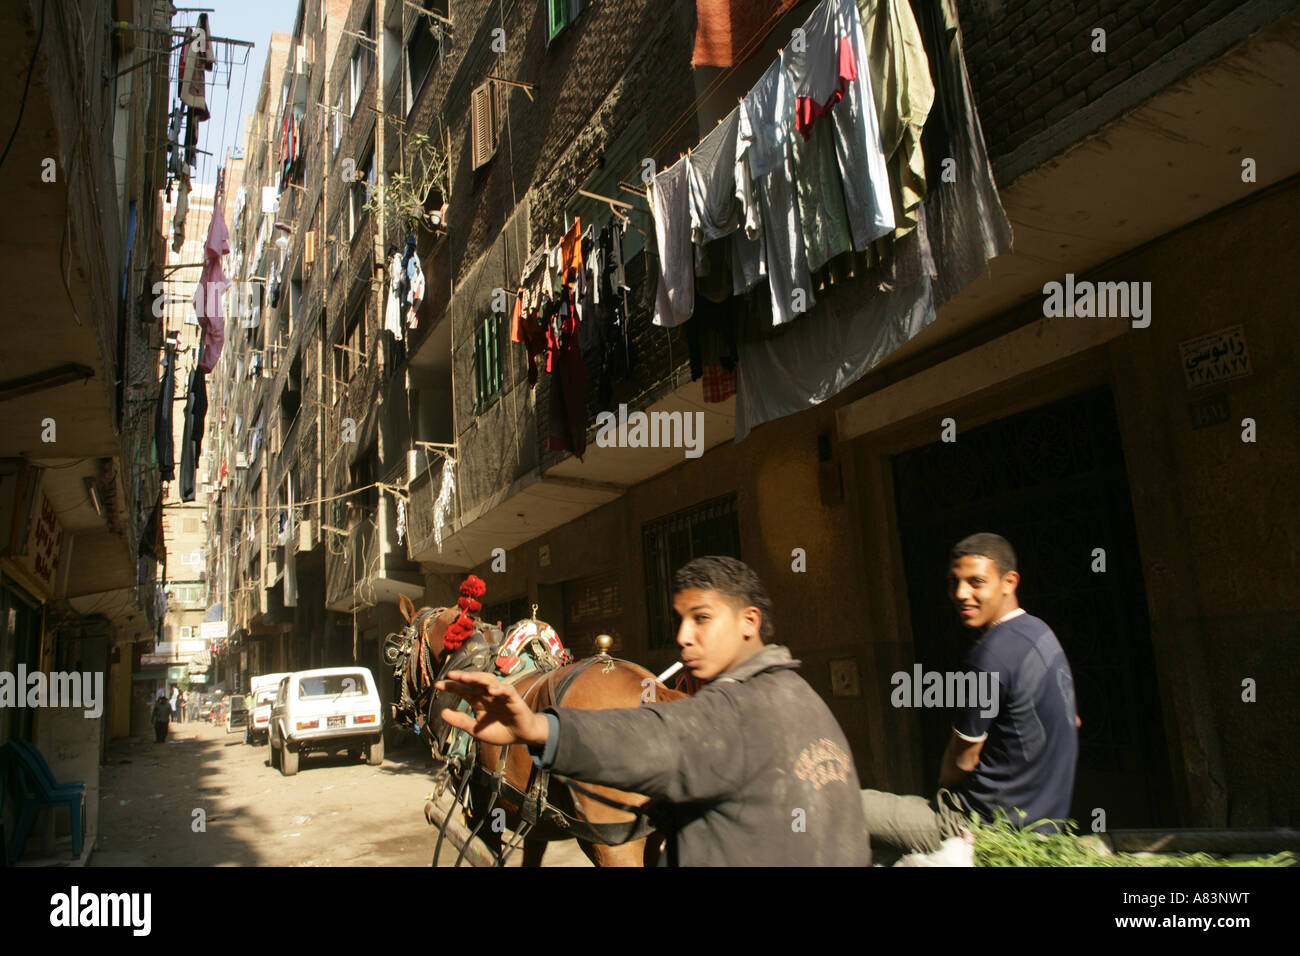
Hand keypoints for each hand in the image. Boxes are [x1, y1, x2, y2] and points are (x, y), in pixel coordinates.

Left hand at [435, 670, 549, 746]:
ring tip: (466, 677)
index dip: (451, 686)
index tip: (437, 685)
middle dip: (463, 677)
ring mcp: (500, 694)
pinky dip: (500, 689)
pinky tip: (491, 690)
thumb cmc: (499, 731)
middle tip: (450, 675)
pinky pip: (507, 690)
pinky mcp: (513, 698)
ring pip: (488, 680)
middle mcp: (487, 694)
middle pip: (474, 681)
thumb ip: (460, 721)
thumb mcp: (475, 730)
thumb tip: (441, 713)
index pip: (463, 690)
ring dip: (478, 678)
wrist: (520, 737)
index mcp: (478, 700)